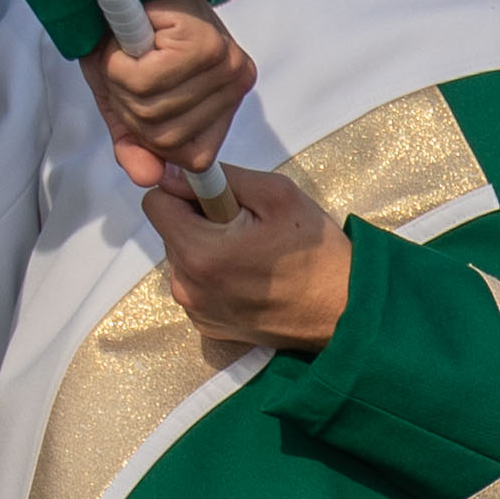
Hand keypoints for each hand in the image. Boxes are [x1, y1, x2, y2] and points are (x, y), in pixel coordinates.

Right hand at [81, 0, 254, 181]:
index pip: (194, 157)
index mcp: (227, 99)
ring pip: (155, 112)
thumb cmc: (130, 34)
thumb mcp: (128, 100)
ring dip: (122, 83)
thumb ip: (137, 144)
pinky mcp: (204, 45)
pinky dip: (121, 64)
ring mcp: (224, 64)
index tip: (138, 99)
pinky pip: (147, 83)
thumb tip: (147, 180)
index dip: (151, 136)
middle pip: (169, 138)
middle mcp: (236, 82)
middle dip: (131, 107)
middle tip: (127, 67)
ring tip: (127, 52)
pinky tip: (129, 39)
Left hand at [144, 169, 355, 352]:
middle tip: (245, 227)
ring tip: (251, 253)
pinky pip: (195, 285)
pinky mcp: (207, 326)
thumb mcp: (277, 195)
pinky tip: (250, 278)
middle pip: (169, 231)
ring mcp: (196, 311)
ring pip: (182, 258)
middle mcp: (187, 287)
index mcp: (199, 252)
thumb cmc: (316, 253)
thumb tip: (175, 172)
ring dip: (206, 248)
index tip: (218, 198)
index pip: (155, 202)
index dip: (184, 191)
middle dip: (199, 221)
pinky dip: (214, 276)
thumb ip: (220, 177)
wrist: (344, 313)